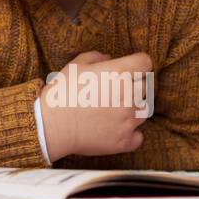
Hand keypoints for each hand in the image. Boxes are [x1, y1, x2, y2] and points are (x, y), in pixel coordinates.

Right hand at [38, 51, 153, 161]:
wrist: (52, 125)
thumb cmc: (62, 92)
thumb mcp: (76, 66)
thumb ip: (96, 57)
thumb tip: (109, 59)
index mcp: (119, 73)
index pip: (145, 63)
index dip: (137, 64)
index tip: (129, 69)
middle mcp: (129, 95)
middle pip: (147, 86)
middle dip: (135, 86)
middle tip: (115, 90)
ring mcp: (129, 120)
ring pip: (143, 111)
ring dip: (132, 109)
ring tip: (111, 110)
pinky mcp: (125, 140)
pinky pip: (138, 135)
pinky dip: (130, 133)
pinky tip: (114, 128)